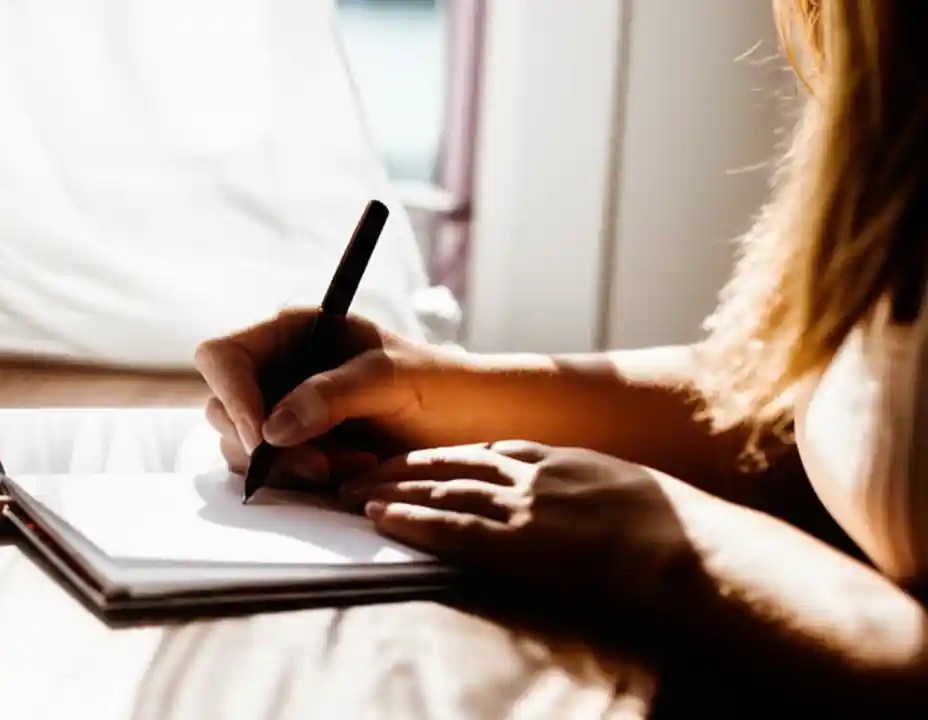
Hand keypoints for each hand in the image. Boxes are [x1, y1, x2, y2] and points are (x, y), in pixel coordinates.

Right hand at [193, 309, 471, 485]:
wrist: (471, 425)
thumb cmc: (439, 384)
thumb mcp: (391, 379)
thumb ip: (331, 394)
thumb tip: (272, 429)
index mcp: (292, 331)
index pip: (223, 357)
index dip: (232, 395)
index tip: (262, 437)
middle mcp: (277, 368)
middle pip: (223, 409)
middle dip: (267, 446)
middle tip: (323, 464)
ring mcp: (283, 411)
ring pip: (242, 448)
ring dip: (290, 467)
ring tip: (354, 464)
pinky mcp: (295, 449)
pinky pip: (270, 472)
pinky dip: (302, 480)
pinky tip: (352, 472)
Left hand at [338, 441, 693, 607]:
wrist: (684, 546)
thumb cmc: (672, 522)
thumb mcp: (626, 485)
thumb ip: (591, 484)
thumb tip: (585, 495)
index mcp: (560, 459)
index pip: (486, 452)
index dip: (443, 455)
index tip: (413, 457)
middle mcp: (533, 475)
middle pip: (452, 464)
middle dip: (402, 466)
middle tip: (360, 468)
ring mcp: (523, 507)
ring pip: (443, 490)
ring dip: (393, 489)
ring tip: (353, 491)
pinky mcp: (517, 543)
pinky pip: (453, 529)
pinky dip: (413, 520)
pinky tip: (383, 518)